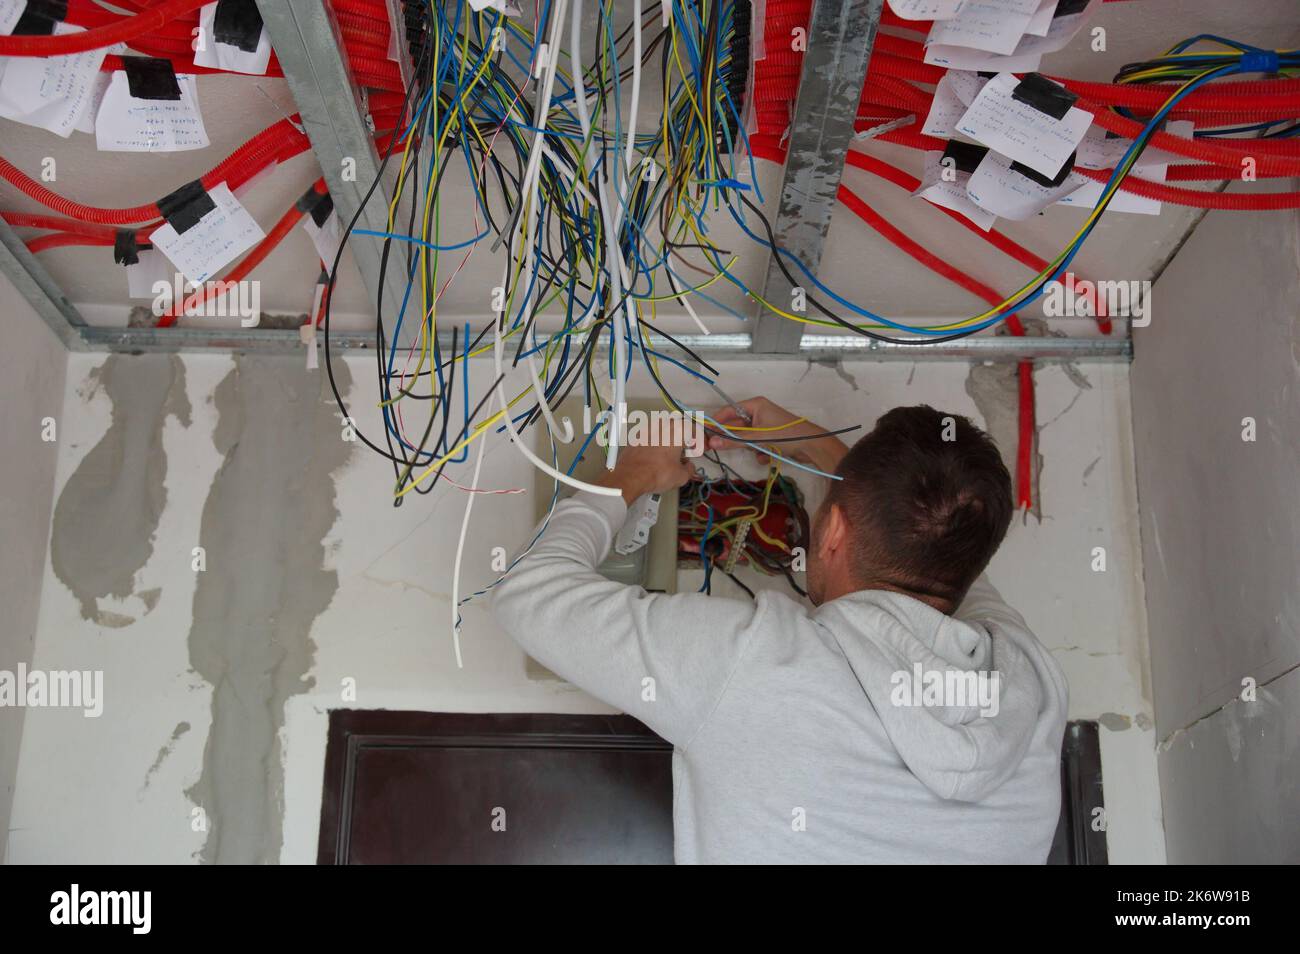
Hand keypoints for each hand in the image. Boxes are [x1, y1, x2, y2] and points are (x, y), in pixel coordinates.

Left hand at [595, 434, 696, 504]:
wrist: (631, 476)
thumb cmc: (658, 473)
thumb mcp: (681, 476)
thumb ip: (690, 468)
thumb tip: (689, 466)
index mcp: (677, 429)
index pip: (694, 429)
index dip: (699, 440)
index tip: (699, 449)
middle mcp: (662, 424)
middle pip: (678, 426)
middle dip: (683, 437)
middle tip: (684, 450)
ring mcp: (647, 428)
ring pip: (663, 429)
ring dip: (668, 438)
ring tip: (669, 454)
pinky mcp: (636, 435)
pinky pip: (651, 436)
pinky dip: (655, 442)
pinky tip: (655, 455)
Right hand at [706, 396, 848, 472]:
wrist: (812, 446)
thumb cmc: (785, 434)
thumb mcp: (757, 438)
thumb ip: (734, 441)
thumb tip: (711, 443)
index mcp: (755, 405)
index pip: (728, 411)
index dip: (716, 422)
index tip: (704, 434)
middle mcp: (758, 412)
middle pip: (736, 426)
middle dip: (734, 439)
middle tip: (717, 448)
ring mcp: (765, 426)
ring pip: (746, 438)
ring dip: (750, 447)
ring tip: (758, 450)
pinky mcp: (770, 437)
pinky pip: (756, 445)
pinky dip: (759, 452)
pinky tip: (767, 455)